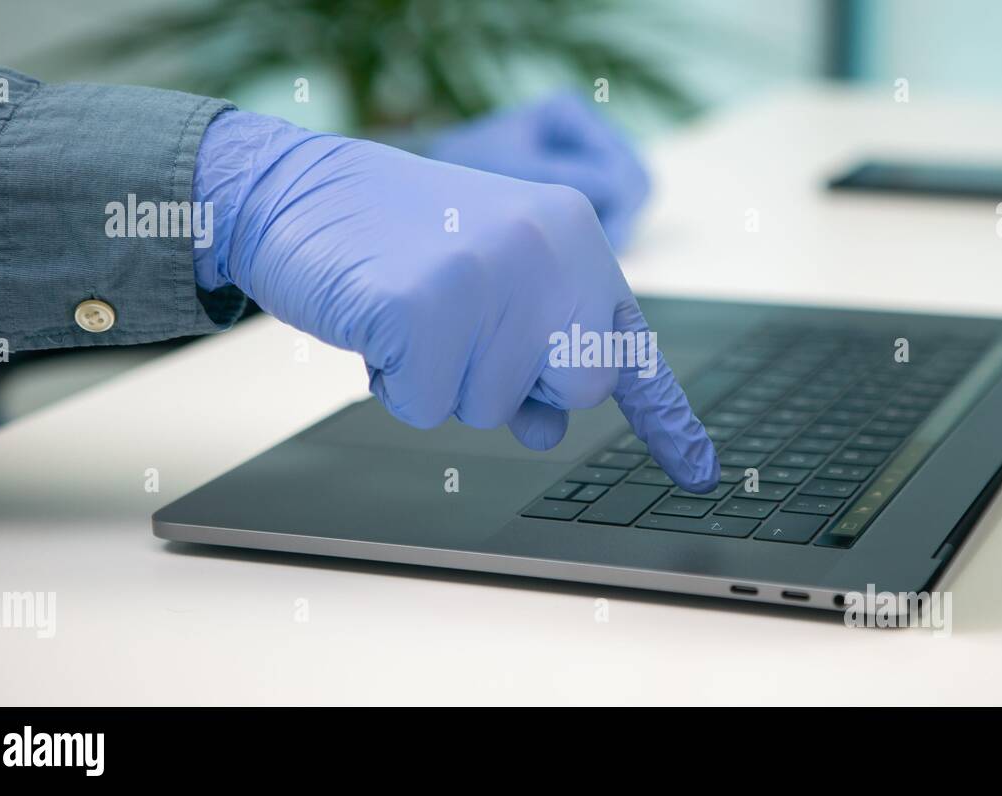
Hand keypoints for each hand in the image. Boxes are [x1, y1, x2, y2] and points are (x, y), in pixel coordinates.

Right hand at [193, 110, 717, 491]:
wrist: (300, 185)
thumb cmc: (401, 239)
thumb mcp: (490, 282)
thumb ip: (536, 346)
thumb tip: (547, 428)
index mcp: (574, 237)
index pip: (630, 344)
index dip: (666, 417)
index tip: (701, 472)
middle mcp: (546, 251)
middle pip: (577, 392)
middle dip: (519, 384)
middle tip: (465, 329)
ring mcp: (487, 277)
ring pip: (489, 409)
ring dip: (442, 380)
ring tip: (410, 309)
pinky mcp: (423, 307)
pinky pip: (422, 405)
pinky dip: (392, 382)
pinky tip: (377, 321)